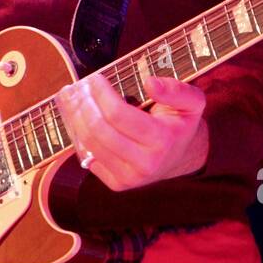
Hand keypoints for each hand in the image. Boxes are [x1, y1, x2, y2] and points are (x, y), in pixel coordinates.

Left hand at [53, 72, 208, 191]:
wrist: (180, 158)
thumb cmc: (180, 124)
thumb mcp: (192, 102)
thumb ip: (176, 90)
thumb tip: (150, 83)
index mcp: (162, 140)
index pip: (118, 114)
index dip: (101, 93)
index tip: (94, 78)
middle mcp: (145, 163)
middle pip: (98, 130)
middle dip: (83, 104)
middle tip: (77, 86)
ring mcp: (129, 177)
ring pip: (89, 143)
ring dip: (74, 117)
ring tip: (70, 98)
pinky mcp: (116, 184)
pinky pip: (87, 157)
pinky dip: (77, 135)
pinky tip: (76, 118)